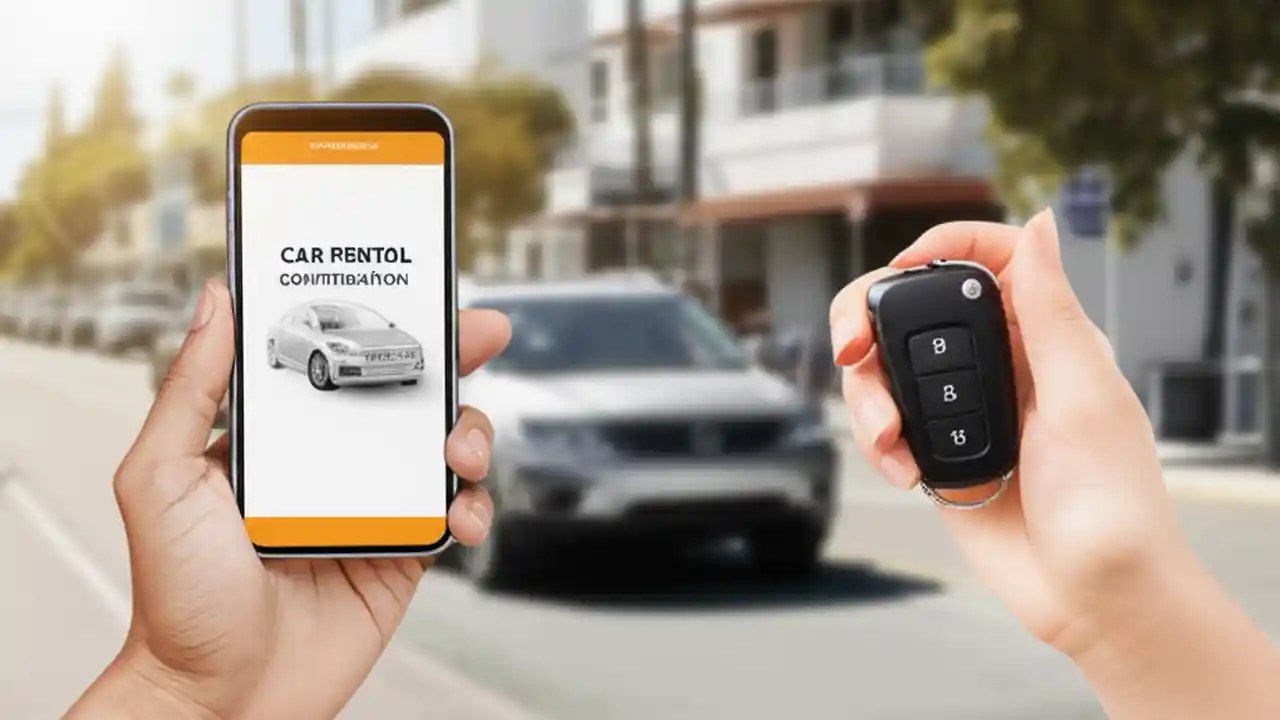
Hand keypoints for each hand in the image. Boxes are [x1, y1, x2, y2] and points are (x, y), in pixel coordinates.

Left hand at [69, 280, 510, 718]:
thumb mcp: (160, 478)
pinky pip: (455, 514)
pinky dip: (475, 507)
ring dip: (472, 433)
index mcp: (278, 438)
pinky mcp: (402, 554)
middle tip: (483, 334)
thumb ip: (189, 388)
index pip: (337, 363)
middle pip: (405, 394)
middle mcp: (330, 464)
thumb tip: (215, 303)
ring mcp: (370, 507)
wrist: (221, 696)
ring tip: (459, 450)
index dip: (380, 323)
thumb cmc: (177, 598)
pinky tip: (460, 513)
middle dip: (452, 358)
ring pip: (442, 447)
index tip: (414, 291)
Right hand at [831, 210, 1178, 652]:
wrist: (1091, 595)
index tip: (898, 269)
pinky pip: (884, 426)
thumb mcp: (1081, 393)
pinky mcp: (937, 452)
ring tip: (888, 438)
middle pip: (910, 308)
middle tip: (848, 348)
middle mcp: (998, 363)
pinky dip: (878, 442)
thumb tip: (1039, 221)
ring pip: (883, 369)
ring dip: (867, 399)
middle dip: (865, 322)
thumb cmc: (1110, 500)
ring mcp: (962, 408)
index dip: (936, 248)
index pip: (985, 260)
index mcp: (1043, 334)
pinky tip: (903, 470)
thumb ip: (1049, 309)